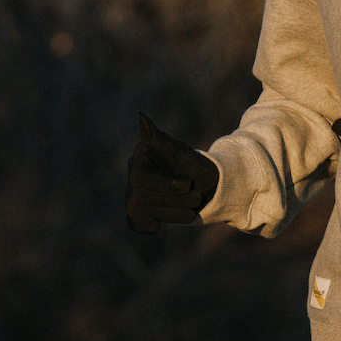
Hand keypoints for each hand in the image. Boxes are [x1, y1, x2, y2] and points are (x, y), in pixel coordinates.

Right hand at [125, 114, 219, 234]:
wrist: (207, 188)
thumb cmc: (195, 167)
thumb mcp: (182, 152)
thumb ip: (159, 139)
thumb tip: (141, 116)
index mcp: (140, 157)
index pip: (140, 178)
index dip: (166, 185)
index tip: (188, 184)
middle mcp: (133, 175)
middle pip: (141, 196)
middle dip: (173, 199)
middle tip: (196, 197)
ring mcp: (134, 194)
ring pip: (142, 211)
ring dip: (173, 212)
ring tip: (192, 206)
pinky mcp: (140, 212)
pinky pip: (137, 223)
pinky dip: (152, 224)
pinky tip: (167, 218)